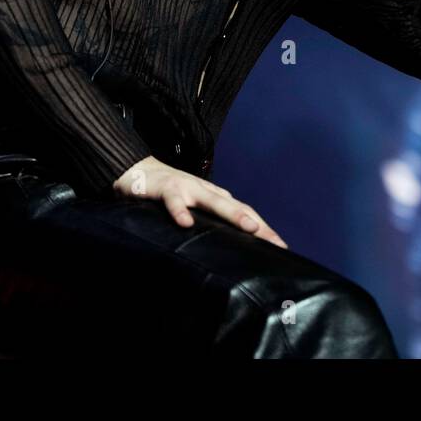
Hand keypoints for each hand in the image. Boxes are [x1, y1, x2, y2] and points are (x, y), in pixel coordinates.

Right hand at [113, 155, 287, 247]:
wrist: (138, 170)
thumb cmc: (171, 193)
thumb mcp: (193, 209)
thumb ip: (209, 224)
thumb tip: (227, 250)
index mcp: (216, 198)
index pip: (246, 213)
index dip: (264, 229)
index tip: (282, 247)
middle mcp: (207, 192)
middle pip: (238, 208)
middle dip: (259, 225)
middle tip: (276, 242)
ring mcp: (188, 188)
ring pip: (214, 201)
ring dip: (233, 213)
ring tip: (250, 227)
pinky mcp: (166, 189)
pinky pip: (174, 201)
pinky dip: (180, 211)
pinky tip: (185, 223)